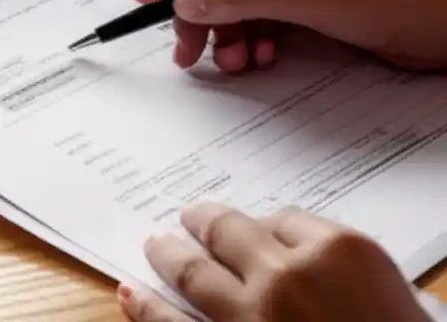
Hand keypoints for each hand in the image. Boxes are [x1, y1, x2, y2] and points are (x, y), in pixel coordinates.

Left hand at [117, 201, 429, 321]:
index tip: (258, 225)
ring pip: (193, 271)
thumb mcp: (398, 302)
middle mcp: (285, 274)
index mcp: (339, 253)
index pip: (287, 218)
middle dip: (207, 223)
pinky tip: (130, 293)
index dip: (269, 224)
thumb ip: (349, 276)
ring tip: (154, 244)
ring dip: (169, 255)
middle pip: (231, 232)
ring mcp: (247, 314)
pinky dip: (145, 307)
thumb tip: (316, 267)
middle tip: (190, 216)